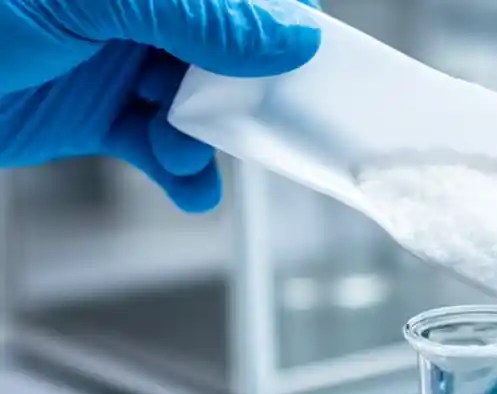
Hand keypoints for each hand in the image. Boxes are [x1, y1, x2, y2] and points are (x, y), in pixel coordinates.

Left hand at [0, 0, 320, 210]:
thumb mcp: (94, 1)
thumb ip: (198, 14)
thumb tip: (288, 35)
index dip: (279, 15)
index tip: (313, 50)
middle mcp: (135, 10)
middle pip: (226, 46)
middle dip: (248, 87)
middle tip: (268, 117)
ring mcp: (117, 58)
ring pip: (199, 98)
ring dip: (212, 135)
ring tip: (192, 148)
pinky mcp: (98, 112)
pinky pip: (162, 143)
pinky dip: (182, 169)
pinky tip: (189, 183)